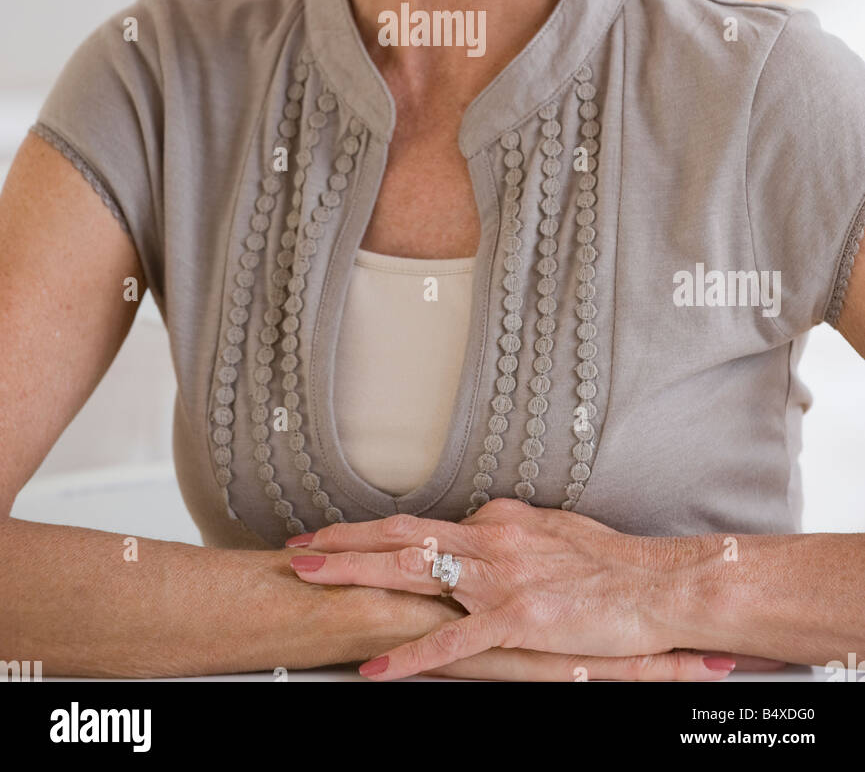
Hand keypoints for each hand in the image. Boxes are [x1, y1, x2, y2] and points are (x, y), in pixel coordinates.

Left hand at [286, 498, 727, 678]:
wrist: (660, 584)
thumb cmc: (615, 565)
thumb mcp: (554, 533)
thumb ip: (512, 533)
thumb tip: (484, 525)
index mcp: (499, 522)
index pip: (423, 523)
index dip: (374, 529)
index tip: (338, 533)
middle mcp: (491, 540)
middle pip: (402, 535)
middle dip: (346, 540)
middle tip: (300, 546)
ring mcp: (501, 579)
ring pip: (414, 572)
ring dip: (358, 574)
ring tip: (314, 578)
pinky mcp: (518, 621)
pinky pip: (452, 641)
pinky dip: (410, 655)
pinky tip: (377, 668)